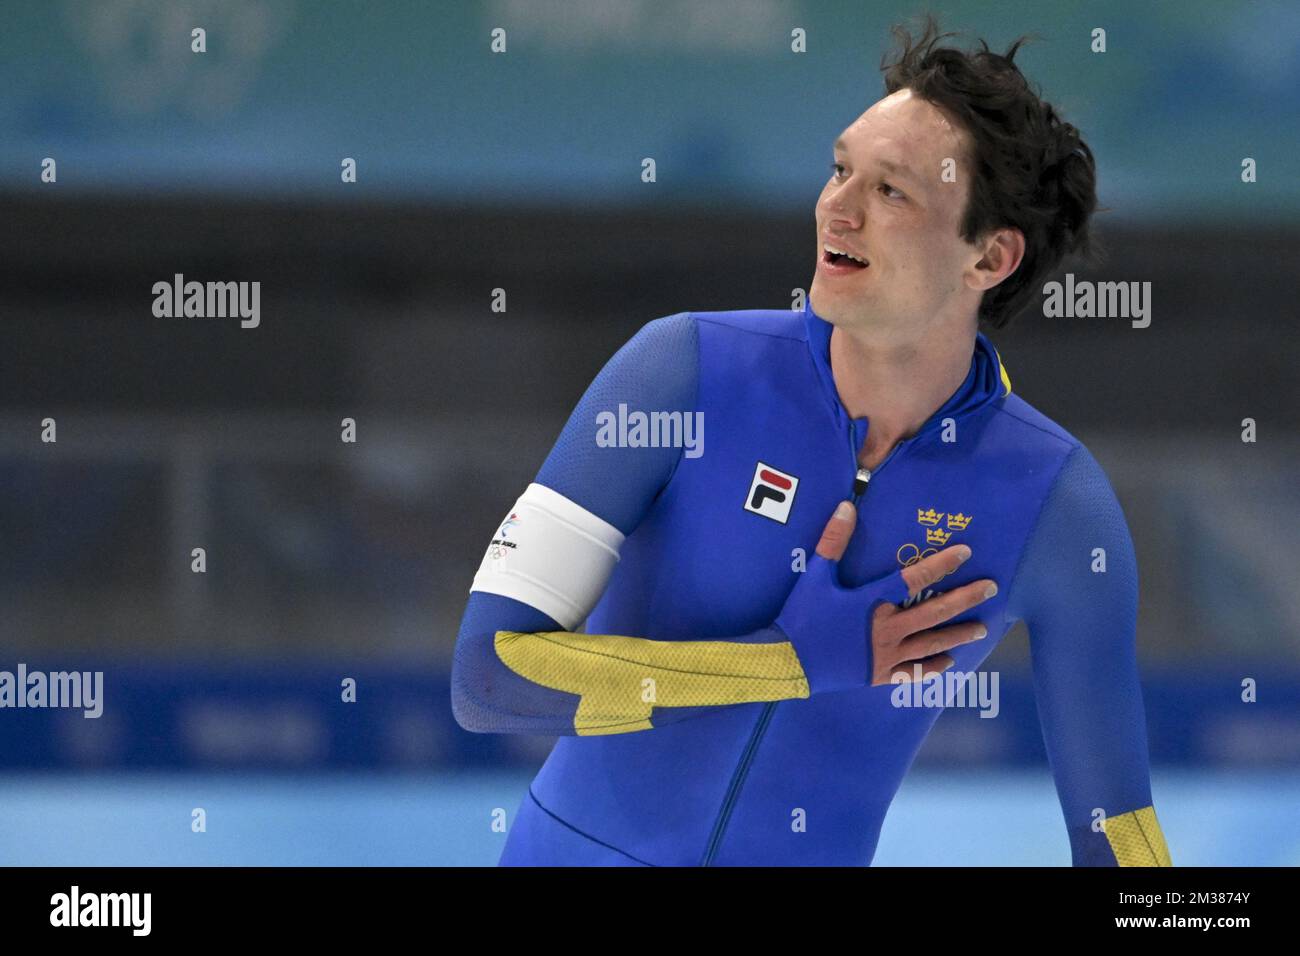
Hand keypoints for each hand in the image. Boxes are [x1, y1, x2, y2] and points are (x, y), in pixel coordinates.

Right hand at [775, 500, 996, 693]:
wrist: (786, 660)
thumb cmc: (801, 615)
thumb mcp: (815, 575)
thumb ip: (833, 540)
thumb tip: (847, 506)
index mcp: (871, 602)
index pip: (914, 579)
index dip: (942, 564)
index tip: (966, 553)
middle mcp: (886, 629)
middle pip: (934, 612)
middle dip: (965, 599)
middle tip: (991, 589)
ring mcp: (885, 655)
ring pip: (931, 644)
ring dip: (958, 634)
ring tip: (981, 628)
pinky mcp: (879, 675)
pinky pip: (915, 671)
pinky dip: (934, 666)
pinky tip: (949, 660)